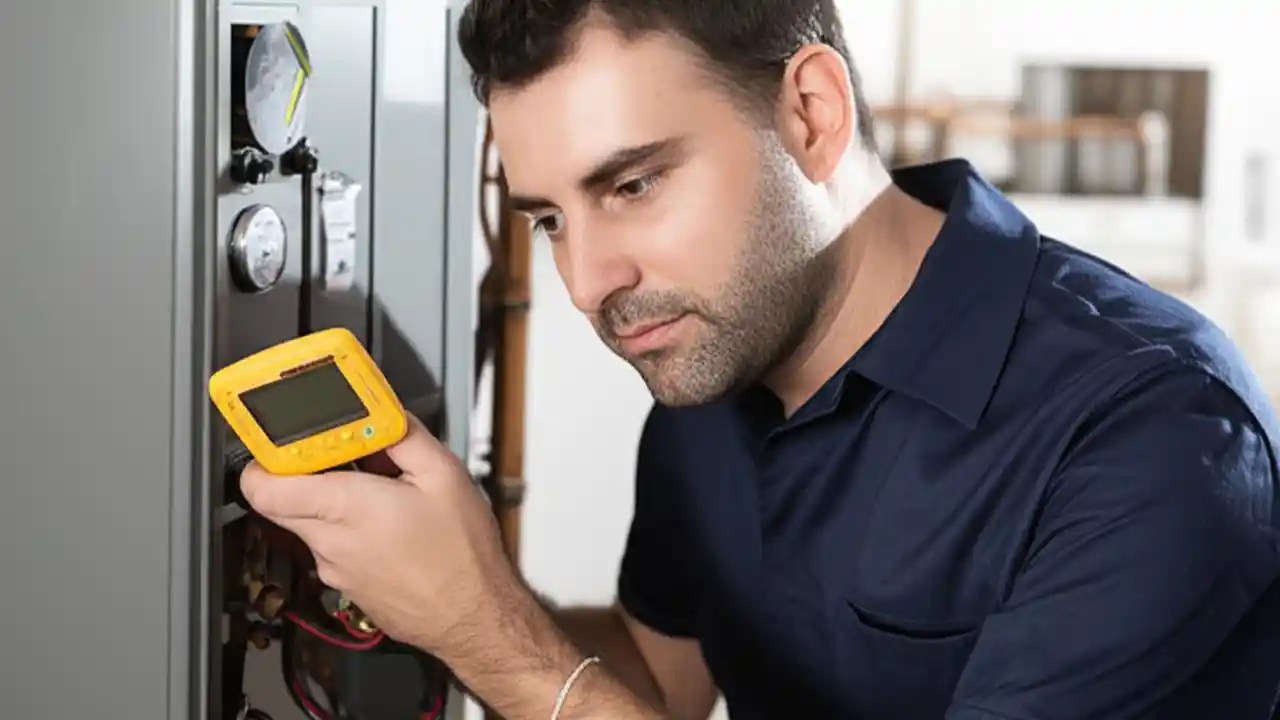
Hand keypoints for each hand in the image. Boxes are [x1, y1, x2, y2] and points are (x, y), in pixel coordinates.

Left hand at [239, 415, 519, 659]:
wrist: (472, 617)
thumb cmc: (462, 553)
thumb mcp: (445, 474)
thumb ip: (404, 436)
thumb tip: (382, 415)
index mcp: (346, 507)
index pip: (263, 486)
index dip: (266, 459)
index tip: (292, 441)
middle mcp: (329, 541)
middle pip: (280, 501)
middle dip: (302, 475)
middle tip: (341, 460)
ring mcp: (333, 568)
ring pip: (308, 523)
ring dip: (330, 503)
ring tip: (380, 495)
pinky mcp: (344, 586)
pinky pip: (330, 548)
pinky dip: (347, 531)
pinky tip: (388, 529)